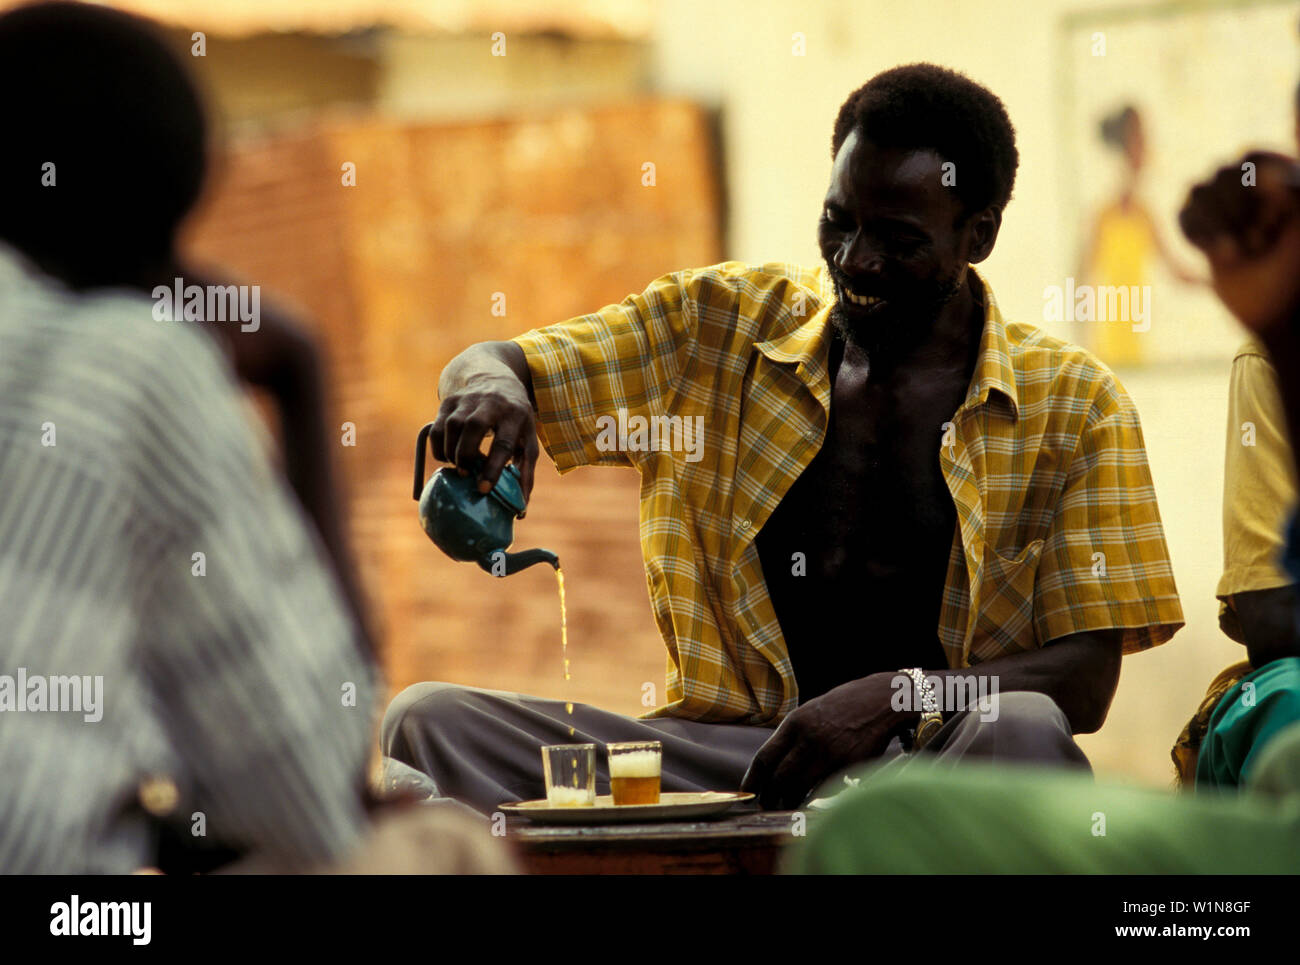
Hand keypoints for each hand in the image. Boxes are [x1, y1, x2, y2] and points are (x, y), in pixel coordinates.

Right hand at [430, 373, 538, 502]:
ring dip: (451, 453)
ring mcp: (468, 399)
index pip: (504, 442)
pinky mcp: (449, 401)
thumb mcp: (528, 438)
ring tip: (459, 466)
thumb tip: (520, 510)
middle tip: (465, 475)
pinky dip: (438, 447)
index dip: (492, 468)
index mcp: (516, 414)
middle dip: (466, 455)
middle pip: (474, 428)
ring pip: (452, 427)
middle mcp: (492, 403)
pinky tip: (447, 456)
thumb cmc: (515, 419)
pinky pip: (437, 428)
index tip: (482, 490)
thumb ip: (525, 472)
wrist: (494, 377)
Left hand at [740, 673, 913, 809]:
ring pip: (799, 788)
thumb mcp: (811, 711)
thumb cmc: (844, 706)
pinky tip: (809, 802)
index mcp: (795, 722)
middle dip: (770, 796)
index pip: (764, 757)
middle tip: (766, 805)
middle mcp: (808, 738)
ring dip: (789, 801)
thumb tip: (774, 763)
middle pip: (779, 778)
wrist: (881, 700)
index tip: (746, 792)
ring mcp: (828, 753)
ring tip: (785, 806)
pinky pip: (824, 790)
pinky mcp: (848, 765)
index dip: (752, 779)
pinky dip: (814, 799)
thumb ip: (793, 735)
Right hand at [1179, 151, 1299, 334]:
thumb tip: (1261, 172)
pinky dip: (1198, 237)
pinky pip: (1183, 216)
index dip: (1258, 189)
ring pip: (1198, 192)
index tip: (1274, 220)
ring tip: (1239, 253)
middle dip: (1237, 213)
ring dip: (1217, 227)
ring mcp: (1220, 203)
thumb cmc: (1295, 266)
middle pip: (1222, 174)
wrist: (1273, 308)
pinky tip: (1219, 255)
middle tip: (1259, 243)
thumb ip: (1292, 193)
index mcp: (1281, 173)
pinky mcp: (1197, 225)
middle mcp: (1250, 182)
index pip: (1251, 159)